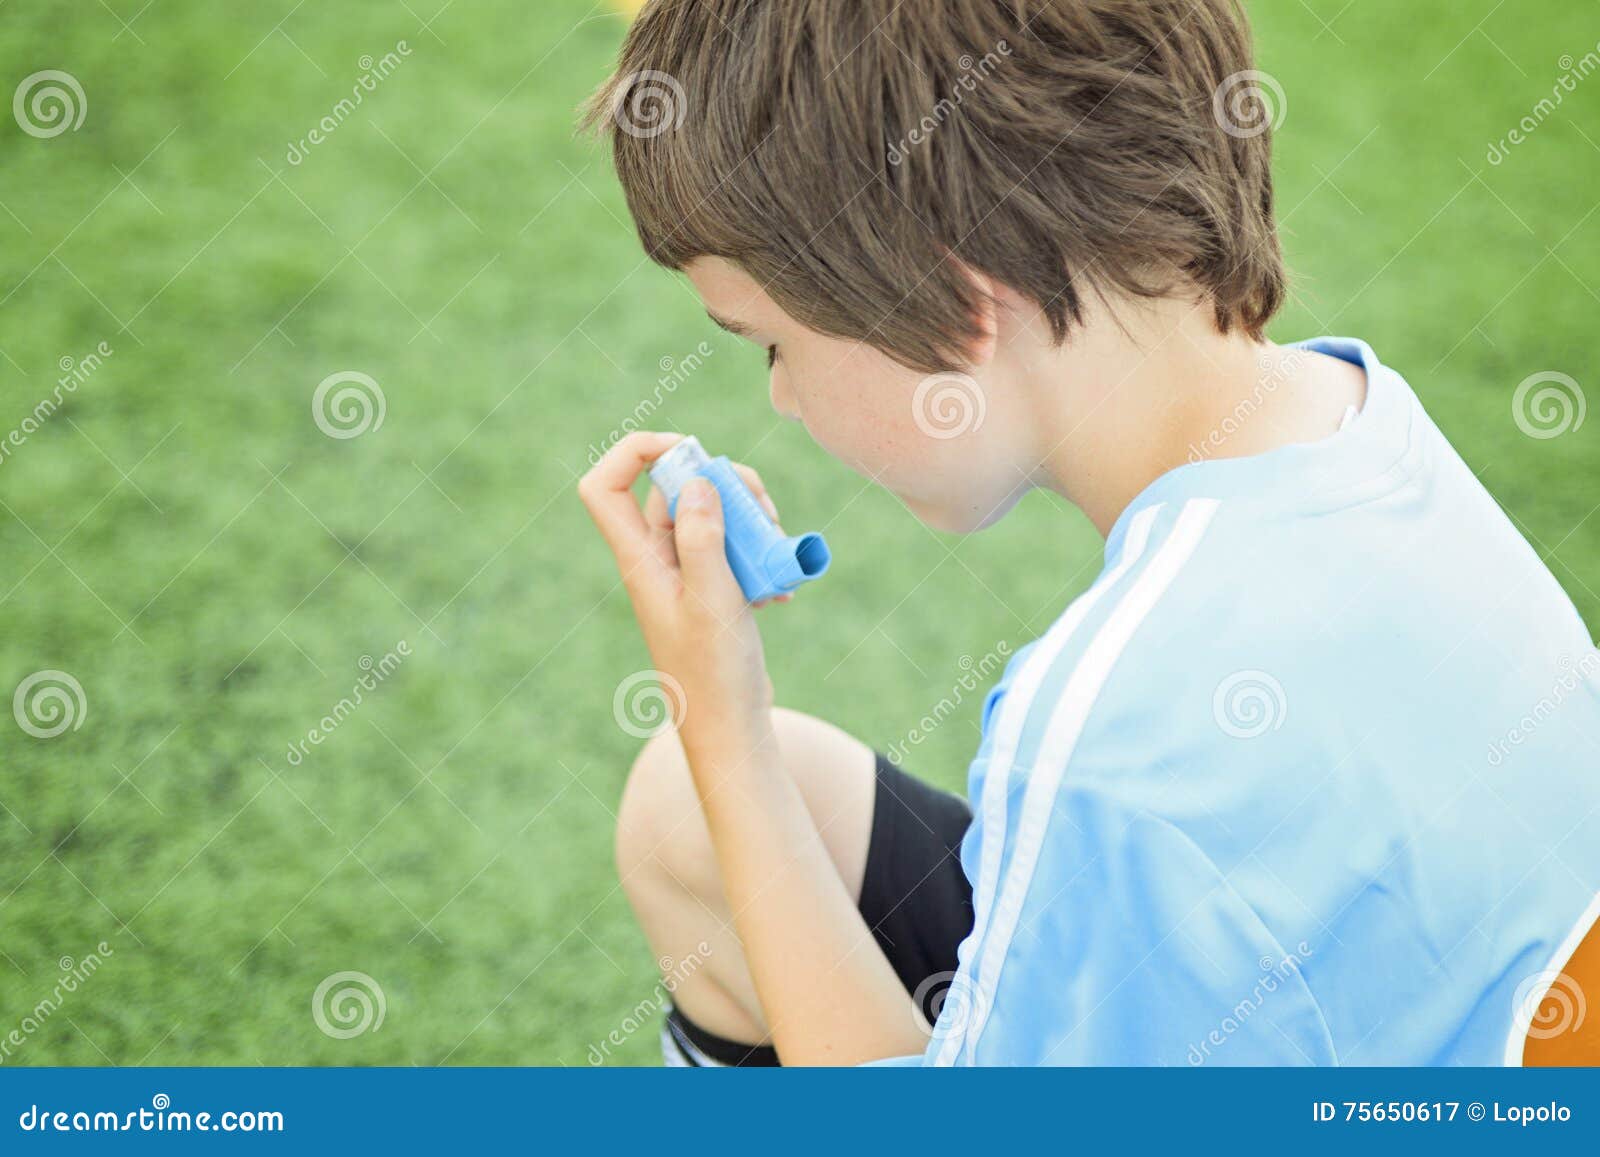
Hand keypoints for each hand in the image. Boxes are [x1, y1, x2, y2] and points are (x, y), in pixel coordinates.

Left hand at [579, 431, 786, 752]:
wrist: (731, 728)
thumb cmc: (714, 673)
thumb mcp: (713, 599)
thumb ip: (702, 537)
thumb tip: (694, 480)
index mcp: (639, 561)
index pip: (606, 486)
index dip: (636, 453)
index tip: (689, 453)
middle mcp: (655, 562)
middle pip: (674, 491)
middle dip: (723, 485)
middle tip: (762, 507)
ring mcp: (684, 575)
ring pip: (711, 517)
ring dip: (749, 521)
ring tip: (777, 550)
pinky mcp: (711, 590)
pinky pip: (732, 550)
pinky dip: (759, 555)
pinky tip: (780, 589)